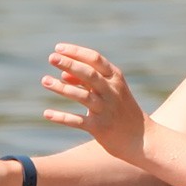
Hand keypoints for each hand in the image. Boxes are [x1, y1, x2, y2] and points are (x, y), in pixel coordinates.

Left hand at [41, 43, 148, 161]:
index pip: (95, 59)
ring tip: (44, 80)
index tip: (58, 48)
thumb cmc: (121, 110)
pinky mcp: (100, 128)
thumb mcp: (109, 91)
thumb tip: (62, 75)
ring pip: (82, 96)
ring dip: (61, 88)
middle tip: (51, 58)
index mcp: (115, 78)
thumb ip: (87, 81)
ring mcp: (106, 110)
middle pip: (89, 74)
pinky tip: (47, 114)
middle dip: (69, 64)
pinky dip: (61, 117)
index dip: (76, 52)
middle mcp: (112, 92)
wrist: (141, 138)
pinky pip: (77, 121)